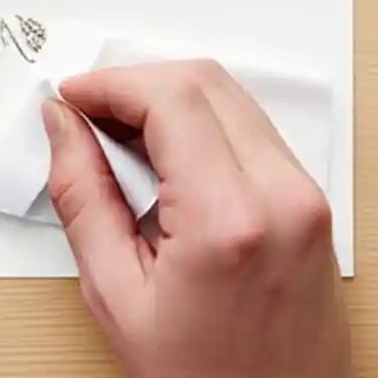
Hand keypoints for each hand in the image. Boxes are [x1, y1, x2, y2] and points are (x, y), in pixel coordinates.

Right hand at [41, 61, 350, 377]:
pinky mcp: (313, 204)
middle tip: (89, 114)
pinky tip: (164, 158)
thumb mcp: (117, 295)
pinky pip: (252, 130)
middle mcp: (283, 197)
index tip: (73, 97)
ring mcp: (307, 198)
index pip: (171, 98)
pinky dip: (201, 125)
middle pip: (205, 82)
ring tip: (120, 141)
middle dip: (137, 84)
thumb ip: (82, 196)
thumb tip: (64, 128)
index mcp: (230, 220)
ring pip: (232, 97)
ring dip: (169, 101)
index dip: (111, 84)